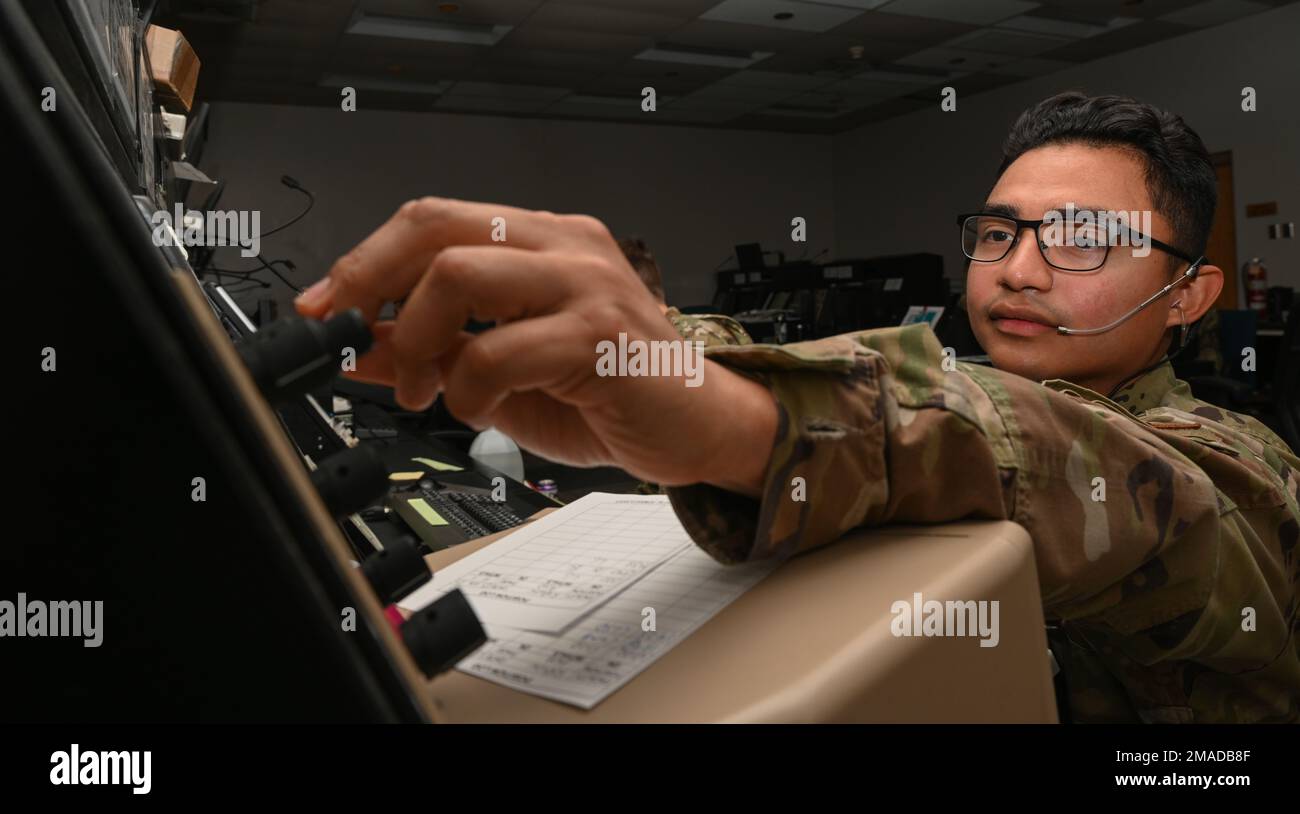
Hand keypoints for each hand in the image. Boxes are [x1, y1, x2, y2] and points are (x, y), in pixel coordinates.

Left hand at [294, 197, 775, 494]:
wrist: (700, 428)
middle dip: (371, 285)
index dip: (364, 262)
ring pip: (459, 276)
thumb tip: (362, 349)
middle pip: (435, 228)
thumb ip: (437, 353)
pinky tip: (480, 410)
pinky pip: (499, 351)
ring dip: (421, 342)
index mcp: (542, 240)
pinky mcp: (601, 334)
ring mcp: (587, 283)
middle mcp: (564, 246)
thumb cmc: (613, 393)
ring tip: (429, 389)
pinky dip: (468, 390)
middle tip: (352, 338)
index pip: (434, 220)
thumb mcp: (505, 373)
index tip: (324, 308)